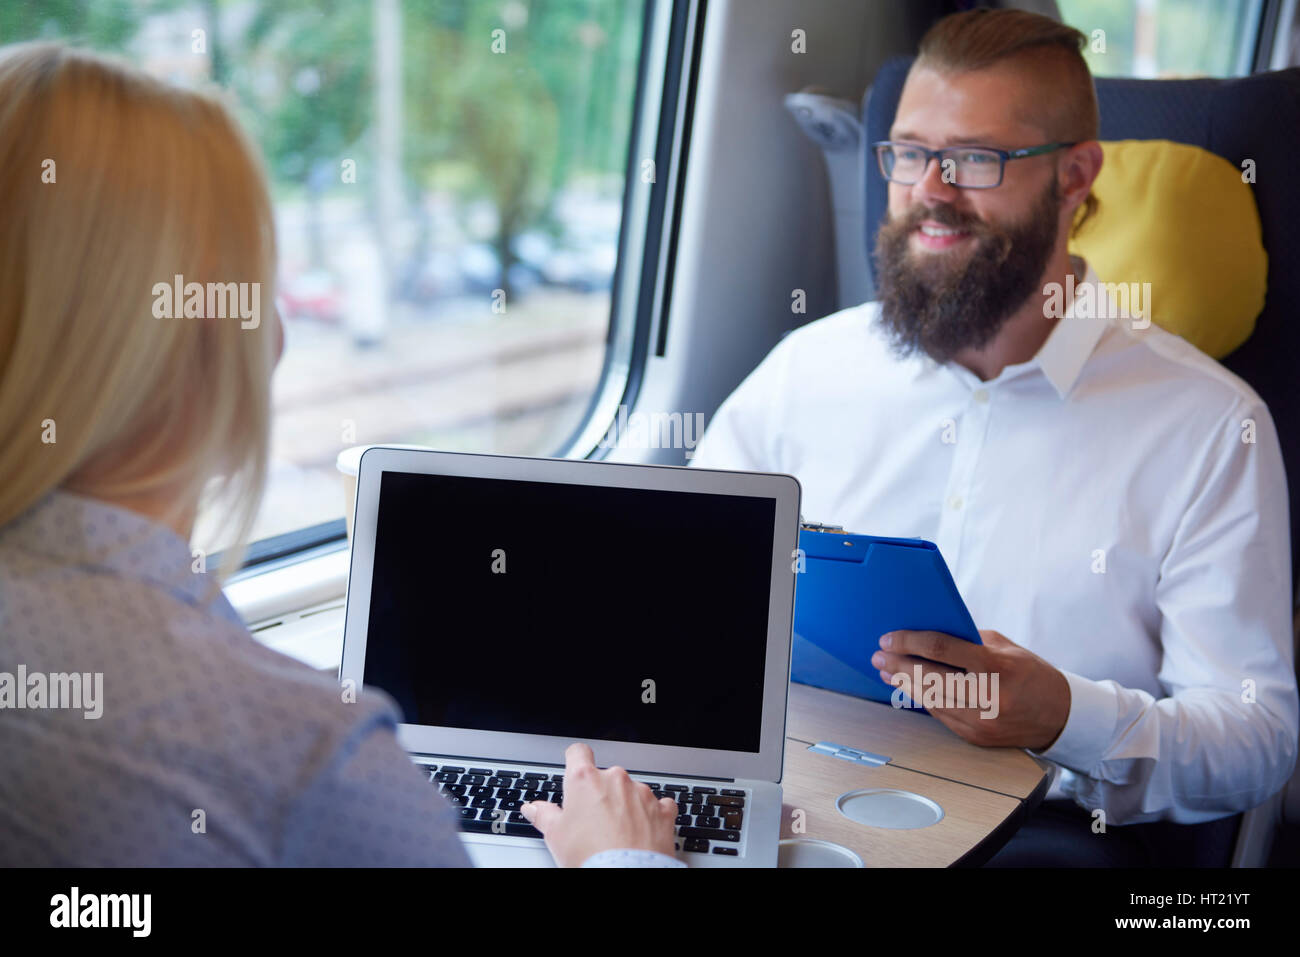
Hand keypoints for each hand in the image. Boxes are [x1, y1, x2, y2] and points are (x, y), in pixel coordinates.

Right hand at [520, 742, 678, 866]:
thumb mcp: (556, 836)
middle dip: (601, 795)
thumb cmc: (589, 857)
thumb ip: (544, 815)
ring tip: (618, 834)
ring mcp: (642, 793)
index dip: (575, 761)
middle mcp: (615, 779)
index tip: (575, 770)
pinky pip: (659, 805)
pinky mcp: (663, 810)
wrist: (625, 875)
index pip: (578, 753)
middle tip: (592, 822)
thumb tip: (533, 808)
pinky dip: (652, 815)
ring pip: (631, 791)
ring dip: (626, 806)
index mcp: (585, 780)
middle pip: (605, 778)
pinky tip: (643, 832)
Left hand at [871, 628, 1070, 750]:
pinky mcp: (975, 737)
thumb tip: (926, 635)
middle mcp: (987, 696)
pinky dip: (922, 699)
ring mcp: (980, 721)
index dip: (909, 642)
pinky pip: (940, 714)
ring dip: (903, 684)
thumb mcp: (1005, 647)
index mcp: (996, 666)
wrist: (1060, 715)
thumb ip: (968, 640)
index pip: (941, 649)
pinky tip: (908, 688)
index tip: (889, 638)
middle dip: (898, 665)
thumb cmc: (1030, 673)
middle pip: (928, 678)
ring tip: (886, 671)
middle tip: (879, 655)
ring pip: (929, 699)